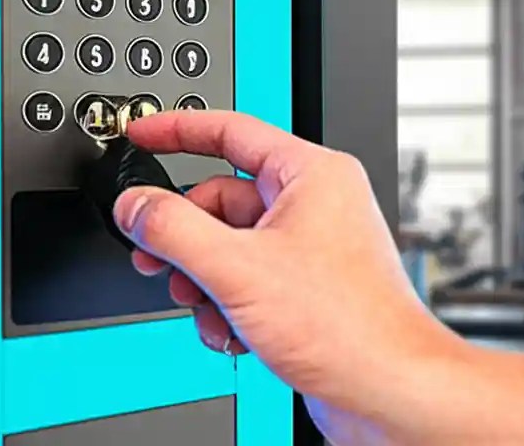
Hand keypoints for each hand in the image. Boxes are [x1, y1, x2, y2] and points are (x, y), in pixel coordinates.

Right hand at [115, 110, 461, 441]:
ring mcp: (310, 247)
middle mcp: (314, 204)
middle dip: (183, 237)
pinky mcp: (305, 288)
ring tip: (201, 306)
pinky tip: (228, 331)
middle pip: (219, 200)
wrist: (388, 392)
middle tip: (154, 255)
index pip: (229, 130)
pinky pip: (244, 279)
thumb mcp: (236, 267)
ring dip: (202, 280)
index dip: (176, 130)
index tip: (140, 135)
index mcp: (310, 175)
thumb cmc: (349, 327)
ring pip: (227, 245)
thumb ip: (172, 229)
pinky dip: (225, 304)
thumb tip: (135, 206)